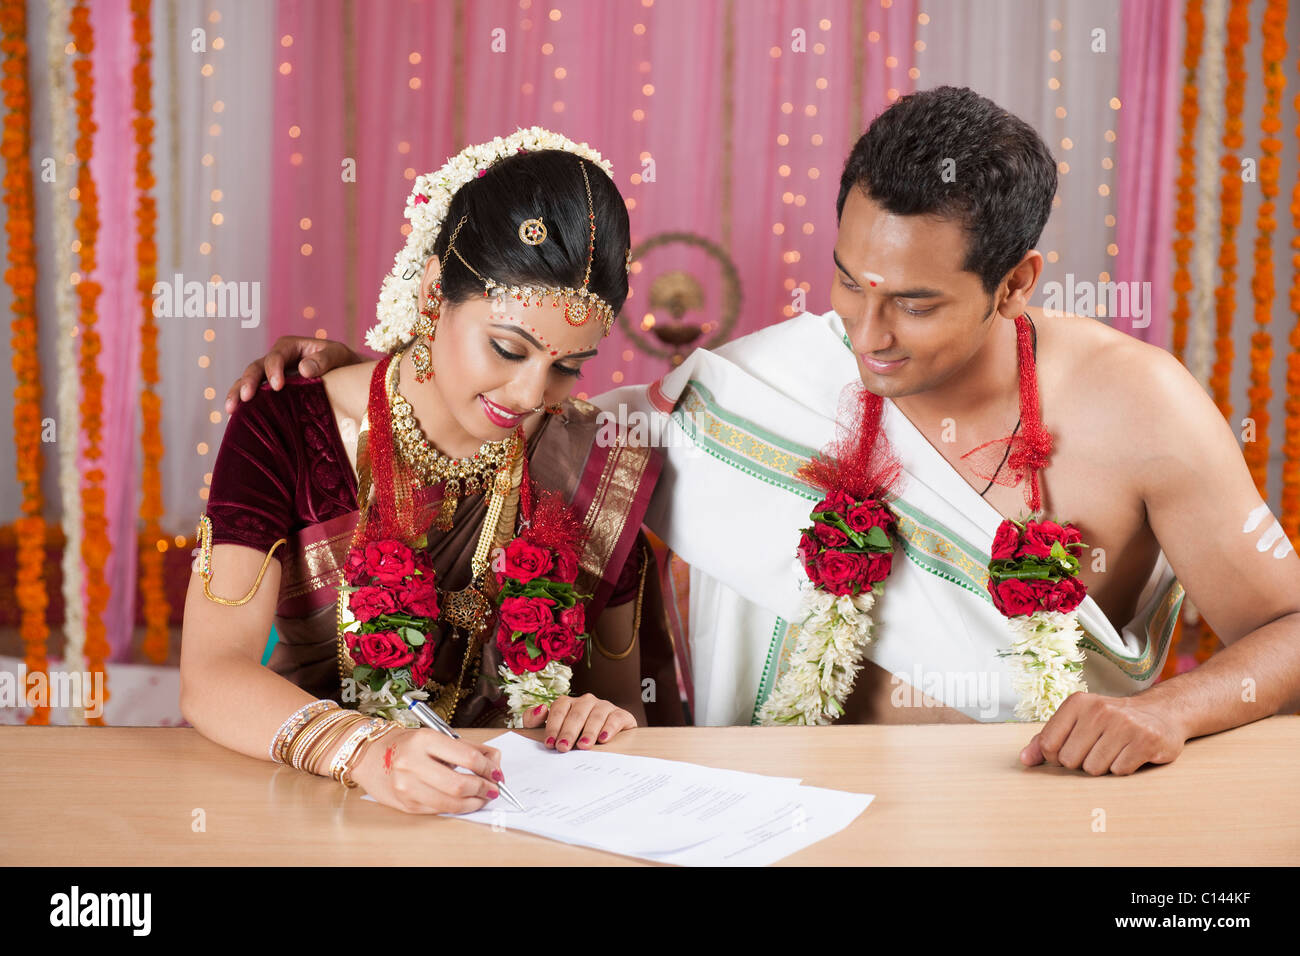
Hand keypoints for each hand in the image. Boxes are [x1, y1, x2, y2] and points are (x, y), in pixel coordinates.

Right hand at [224, 335, 360, 413]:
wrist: (349, 377)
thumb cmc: (344, 363)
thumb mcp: (339, 355)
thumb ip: (325, 359)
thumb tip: (304, 370)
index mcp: (290, 347)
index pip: (276, 356)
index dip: (273, 369)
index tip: (277, 386)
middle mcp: (276, 360)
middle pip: (255, 368)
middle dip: (248, 382)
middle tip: (245, 398)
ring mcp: (271, 377)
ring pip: (248, 383)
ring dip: (237, 395)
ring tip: (231, 410)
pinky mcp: (272, 394)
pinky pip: (255, 399)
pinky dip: (245, 408)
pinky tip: (236, 420)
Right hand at [350, 727, 504, 813]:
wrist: (369, 755)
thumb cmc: (407, 744)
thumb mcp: (436, 736)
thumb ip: (468, 748)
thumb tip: (495, 763)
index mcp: (425, 740)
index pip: (468, 757)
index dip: (488, 768)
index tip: (496, 773)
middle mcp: (413, 763)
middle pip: (460, 784)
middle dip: (482, 789)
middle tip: (492, 789)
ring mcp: (406, 786)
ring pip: (450, 803)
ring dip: (473, 803)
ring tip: (481, 798)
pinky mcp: (405, 804)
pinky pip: (438, 810)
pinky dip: (456, 808)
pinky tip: (463, 802)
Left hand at [519, 693, 637, 751]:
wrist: (607, 740)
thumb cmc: (573, 736)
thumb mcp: (551, 730)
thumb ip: (535, 720)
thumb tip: (540, 709)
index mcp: (568, 703)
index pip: (559, 709)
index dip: (553, 726)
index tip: (549, 743)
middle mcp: (586, 702)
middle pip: (576, 714)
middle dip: (568, 731)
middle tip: (563, 747)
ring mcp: (604, 707)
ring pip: (595, 715)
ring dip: (589, 731)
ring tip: (583, 745)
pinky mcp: (620, 715)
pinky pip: (615, 718)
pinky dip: (609, 728)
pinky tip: (604, 739)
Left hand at [1019, 692, 1187, 775]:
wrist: (1161, 713)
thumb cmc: (1110, 721)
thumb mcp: (1077, 722)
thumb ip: (1047, 739)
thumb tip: (1024, 760)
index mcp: (1077, 703)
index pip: (1048, 744)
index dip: (1056, 757)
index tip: (1070, 750)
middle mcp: (1100, 710)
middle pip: (1070, 760)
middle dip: (1081, 762)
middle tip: (1098, 748)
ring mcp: (1125, 724)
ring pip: (1094, 769)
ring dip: (1103, 766)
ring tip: (1115, 749)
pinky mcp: (1147, 740)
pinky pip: (1119, 771)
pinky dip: (1123, 768)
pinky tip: (1131, 753)